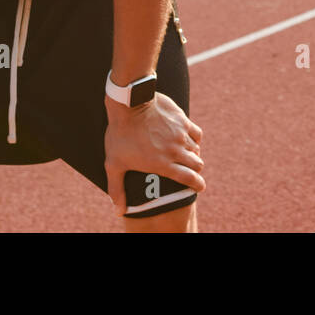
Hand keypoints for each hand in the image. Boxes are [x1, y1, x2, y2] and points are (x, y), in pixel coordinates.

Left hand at [103, 92, 204, 215]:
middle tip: (191, 171)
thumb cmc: (120, 134)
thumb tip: (118, 211)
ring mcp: (181, 134)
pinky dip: (195, 139)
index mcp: (163, 164)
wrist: (130, 104)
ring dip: (193, 154)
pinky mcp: (182, 120)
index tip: (199, 186)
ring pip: (196, 149)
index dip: (198, 185)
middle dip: (196, 170)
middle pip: (197, 164)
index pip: (189, 179)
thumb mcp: (114, 164)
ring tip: (186, 155)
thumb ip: (117, 188)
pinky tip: (189, 139)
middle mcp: (176, 151)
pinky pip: (196, 133)